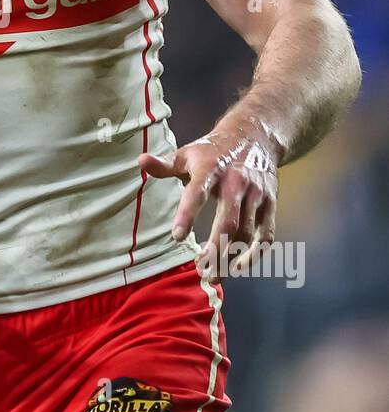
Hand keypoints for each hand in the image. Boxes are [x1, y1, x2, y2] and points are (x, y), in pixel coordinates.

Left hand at [138, 130, 278, 277]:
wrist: (255, 136)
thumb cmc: (213, 150)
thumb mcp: (187, 153)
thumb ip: (164, 164)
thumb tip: (140, 161)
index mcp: (210, 169)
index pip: (197, 193)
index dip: (187, 215)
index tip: (177, 237)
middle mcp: (236, 182)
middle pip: (228, 222)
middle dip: (215, 249)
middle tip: (201, 270)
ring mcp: (256, 194)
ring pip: (246, 233)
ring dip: (231, 256)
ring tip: (214, 275)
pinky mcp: (270, 203)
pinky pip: (266, 234)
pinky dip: (255, 254)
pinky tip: (238, 266)